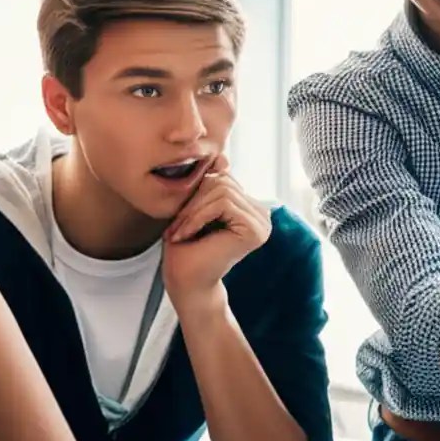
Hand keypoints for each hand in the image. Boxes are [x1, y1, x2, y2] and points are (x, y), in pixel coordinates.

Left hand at [162, 158, 270, 308]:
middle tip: (176, 227)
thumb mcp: (195, 207)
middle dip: (194, 201)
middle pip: (223, 181)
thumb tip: (222, 157)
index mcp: (249, 209)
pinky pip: (223, 203)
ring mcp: (262, 223)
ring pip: (222, 190)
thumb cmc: (185, 248)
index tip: (179, 220)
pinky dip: (198, 216)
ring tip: (180, 232)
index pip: (223, 178)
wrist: (185, 283)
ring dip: (193, 211)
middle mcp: (262, 214)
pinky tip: (187, 234)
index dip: (197, 192)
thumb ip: (210, 184)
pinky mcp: (256, 230)